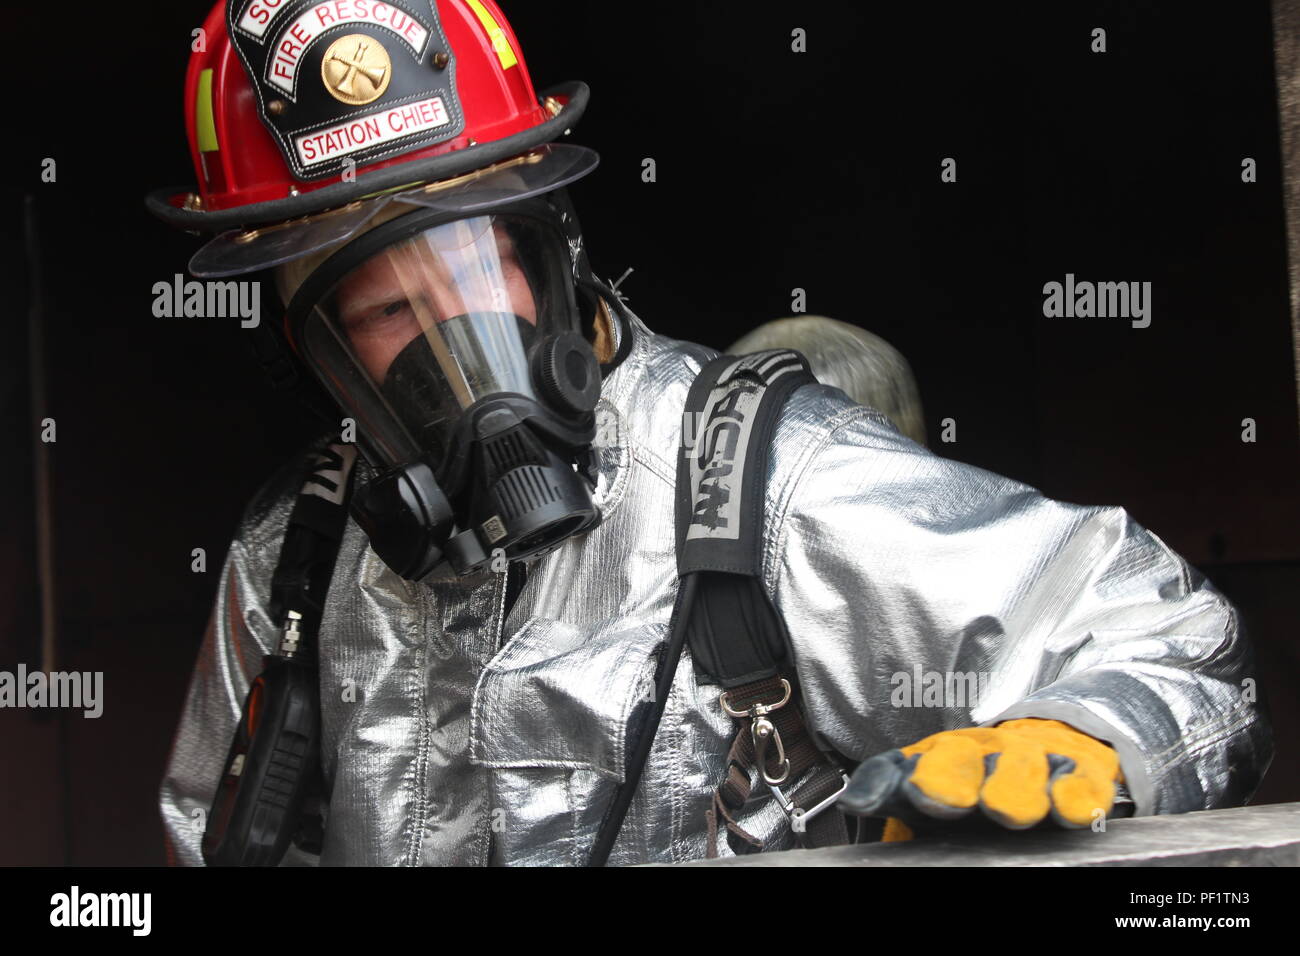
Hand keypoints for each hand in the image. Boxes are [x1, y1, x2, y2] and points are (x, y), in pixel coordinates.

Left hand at [838, 718, 1123, 839]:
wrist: (1057, 741)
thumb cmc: (985, 782)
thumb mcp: (935, 797)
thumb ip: (899, 812)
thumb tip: (861, 815)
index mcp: (933, 762)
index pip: (897, 768)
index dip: (881, 782)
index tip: (865, 801)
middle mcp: (979, 754)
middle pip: (957, 757)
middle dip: (946, 776)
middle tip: (939, 799)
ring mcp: (1029, 758)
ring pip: (1019, 765)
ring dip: (1012, 786)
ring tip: (1007, 810)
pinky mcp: (1079, 768)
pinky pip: (1078, 778)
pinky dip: (1074, 791)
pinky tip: (1069, 807)